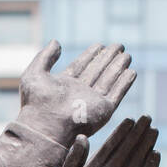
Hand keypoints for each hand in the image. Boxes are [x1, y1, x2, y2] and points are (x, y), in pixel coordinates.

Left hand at [18, 40, 135, 145]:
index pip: (82, 66)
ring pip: (109, 81)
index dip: (91, 55)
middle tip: (119, 45)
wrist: (45, 125)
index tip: (100, 44)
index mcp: (65, 86)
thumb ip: (45, 56)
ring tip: (127, 55)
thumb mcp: (35, 73)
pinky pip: (116, 95)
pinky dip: (124, 84)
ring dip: (118, 68)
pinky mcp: (103, 112)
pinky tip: (131, 72)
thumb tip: (56, 42)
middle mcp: (79, 94)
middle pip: (97, 72)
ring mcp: (92, 103)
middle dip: (108, 58)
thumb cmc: (36, 102)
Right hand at [51, 115, 159, 166]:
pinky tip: (155, 154)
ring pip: (138, 164)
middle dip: (139, 132)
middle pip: (128, 151)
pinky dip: (151, 166)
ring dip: (148, 145)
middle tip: (147, 119)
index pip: (112, 146)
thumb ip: (73, 159)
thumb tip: (84, 137)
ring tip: (153, 132)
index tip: (131, 120)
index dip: (123, 131)